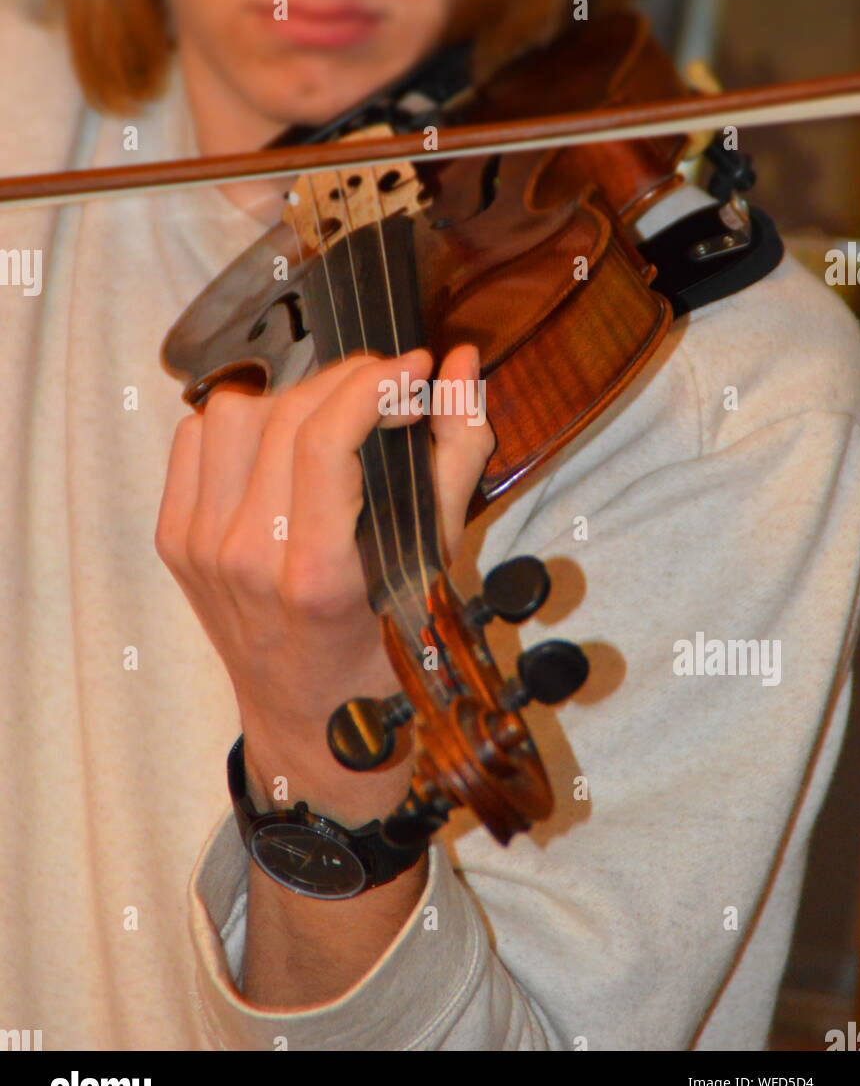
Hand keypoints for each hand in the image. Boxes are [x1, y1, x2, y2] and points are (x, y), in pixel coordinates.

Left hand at [155, 343, 493, 818]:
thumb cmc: (382, 645)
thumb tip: (459, 368)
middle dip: (348, 381)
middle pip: (287, 416)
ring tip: (333, 419)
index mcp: (315, 574)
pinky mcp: (174, 538)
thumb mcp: (434, 560)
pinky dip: (242, 424)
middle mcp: (245, 559)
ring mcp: (200, 548)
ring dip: (293, 399)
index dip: (373, 383)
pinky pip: (196, 438)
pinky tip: (280, 445)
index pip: (325, 440)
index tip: (411, 367)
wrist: (309, 718)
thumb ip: (455, 455)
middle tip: (388, 387)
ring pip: (235, 415)